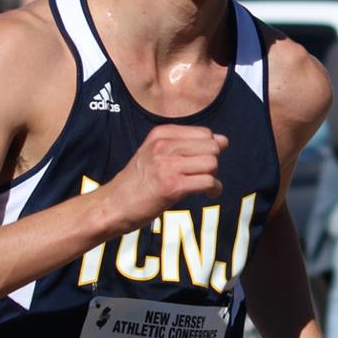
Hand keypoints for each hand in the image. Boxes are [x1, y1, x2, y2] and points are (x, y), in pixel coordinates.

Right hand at [98, 125, 227, 230]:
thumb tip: (223, 140)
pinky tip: (209, 193)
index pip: (204, 133)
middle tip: (203, 175)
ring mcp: (167, 165)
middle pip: (212, 147)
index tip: (201, 163)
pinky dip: (214, 189)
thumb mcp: (154, 152)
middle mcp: (164, 146)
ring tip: (205, 185)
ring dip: (214, 176)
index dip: (209, 149)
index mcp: (161, 134)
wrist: (113, 205)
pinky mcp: (171, 186)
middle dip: (213, 162)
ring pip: (212, 163)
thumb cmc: (138, 182)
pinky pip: (208, 181)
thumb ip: (184, 145)